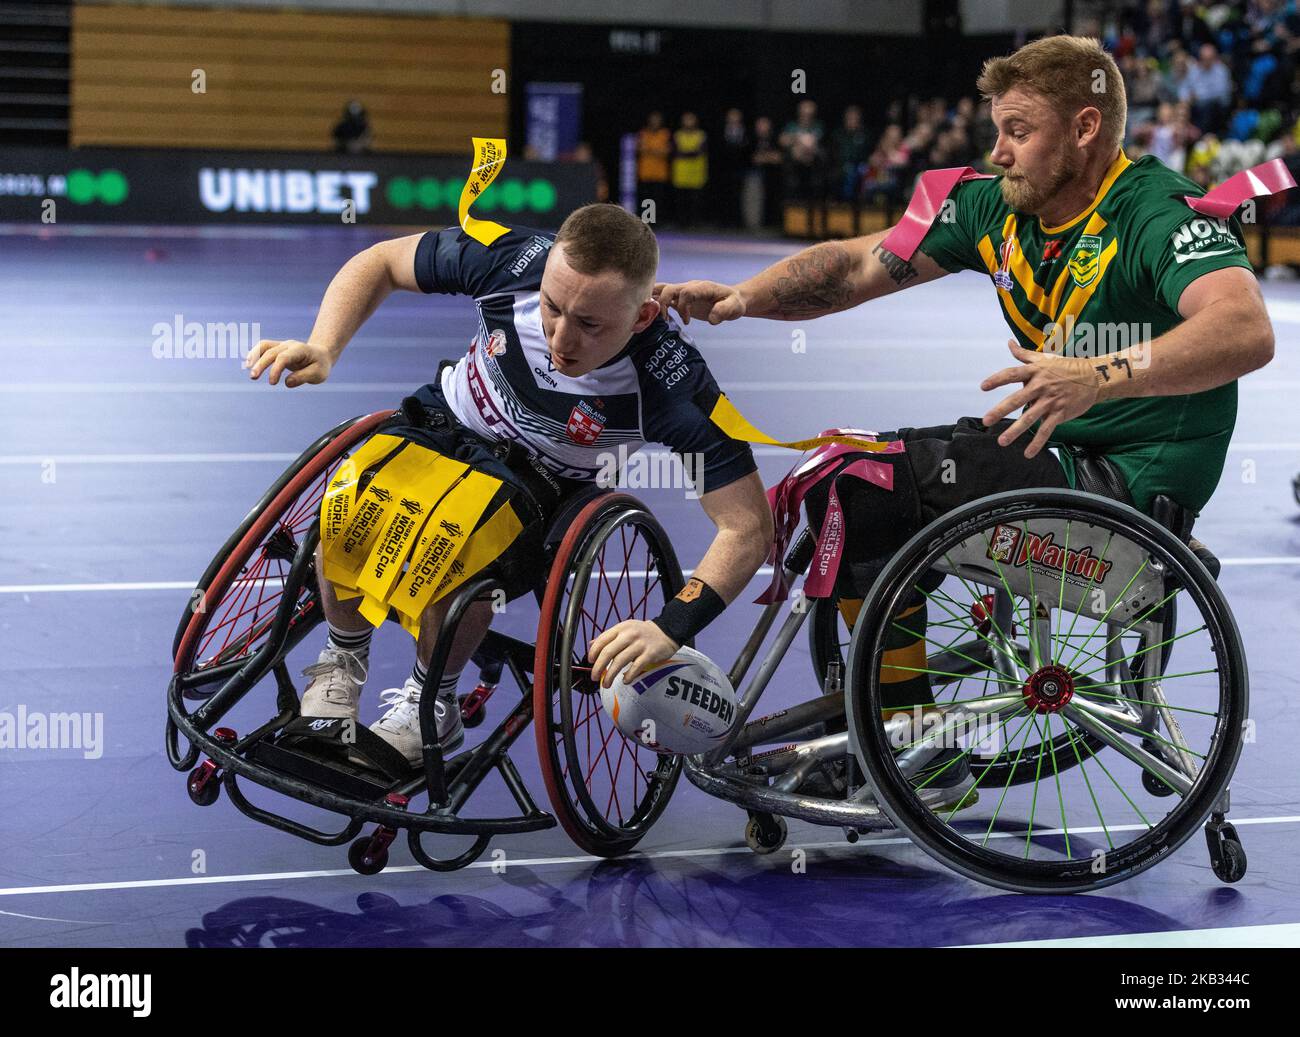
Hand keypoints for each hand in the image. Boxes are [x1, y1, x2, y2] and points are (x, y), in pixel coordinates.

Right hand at [244, 339, 333, 386]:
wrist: (321, 355)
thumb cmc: (320, 365)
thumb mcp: (318, 374)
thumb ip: (303, 377)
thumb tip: (287, 383)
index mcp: (300, 350)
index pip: (283, 357)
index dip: (276, 369)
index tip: (272, 383)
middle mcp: (289, 345)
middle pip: (271, 352)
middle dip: (261, 364)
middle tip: (253, 377)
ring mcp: (282, 345)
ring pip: (264, 346)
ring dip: (254, 357)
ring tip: (248, 370)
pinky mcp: (277, 349)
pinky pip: (263, 348)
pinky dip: (255, 354)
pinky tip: (248, 364)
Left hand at [588, 620, 678, 688]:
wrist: (667, 631)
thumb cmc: (643, 632)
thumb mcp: (625, 629)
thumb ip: (609, 637)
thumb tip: (591, 645)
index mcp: (621, 628)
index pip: (602, 640)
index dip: (593, 652)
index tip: (590, 661)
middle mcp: (629, 635)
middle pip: (608, 652)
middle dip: (598, 667)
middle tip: (594, 677)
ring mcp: (640, 644)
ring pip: (619, 661)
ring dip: (610, 675)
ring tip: (606, 683)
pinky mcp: (650, 654)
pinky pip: (635, 667)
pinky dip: (628, 676)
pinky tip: (625, 680)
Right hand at [652, 280, 745, 324]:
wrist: (732, 300)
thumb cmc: (733, 303)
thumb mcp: (734, 307)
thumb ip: (724, 311)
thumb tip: (712, 320)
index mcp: (702, 287)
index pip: (685, 292)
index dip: (682, 307)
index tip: (687, 321)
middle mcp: (689, 287)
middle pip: (667, 287)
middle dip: (661, 303)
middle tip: (664, 320)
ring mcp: (683, 292)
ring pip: (661, 290)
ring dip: (652, 301)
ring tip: (648, 316)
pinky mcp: (679, 300)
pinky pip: (663, 298)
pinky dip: (655, 306)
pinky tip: (655, 318)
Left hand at [980, 339, 1099, 458]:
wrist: (1095, 377)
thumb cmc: (1067, 367)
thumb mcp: (1045, 359)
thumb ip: (1024, 354)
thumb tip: (1009, 343)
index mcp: (1036, 372)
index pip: (1012, 374)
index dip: (997, 379)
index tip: (983, 387)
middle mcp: (1041, 386)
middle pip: (1017, 399)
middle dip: (1001, 410)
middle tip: (986, 421)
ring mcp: (1051, 401)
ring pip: (1030, 417)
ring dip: (1015, 430)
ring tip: (1002, 441)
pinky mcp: (1060, 413)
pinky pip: (1047, 430)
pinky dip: (1037, 442)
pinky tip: (1027, 453)